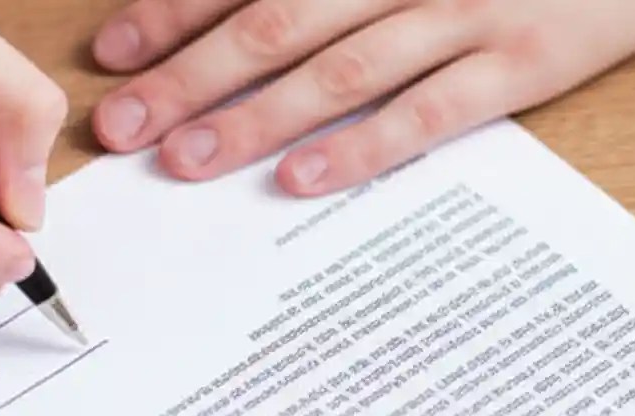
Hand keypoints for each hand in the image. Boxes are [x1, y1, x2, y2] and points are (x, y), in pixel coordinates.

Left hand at [90, 0, 634, 195]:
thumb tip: (244, 8)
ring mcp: (466, 11)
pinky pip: (429, 111)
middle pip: (275, 22)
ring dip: (254, 116)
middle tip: (122, 128)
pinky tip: (298, 181)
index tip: (111, 54)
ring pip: (340, 68)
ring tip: (185, 161)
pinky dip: (361, 146)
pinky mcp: (523, 61)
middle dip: (187, 75)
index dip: (172, 11)